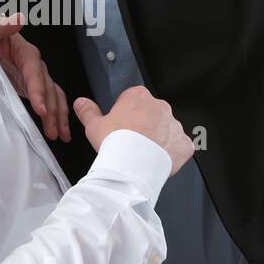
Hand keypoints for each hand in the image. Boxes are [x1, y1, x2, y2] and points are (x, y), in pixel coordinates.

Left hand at [0, 11, 70, 142]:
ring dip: (58, 116)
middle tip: (53, 131)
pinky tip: (58, 130)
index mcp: (26, 52)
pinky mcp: (31, 86)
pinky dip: (55, 115)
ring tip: (61, 136)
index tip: (41, 110)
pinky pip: (48, 100)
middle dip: (52, 111)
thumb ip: (2, 25)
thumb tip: (18, 18)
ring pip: (53, 96)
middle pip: (48, 89)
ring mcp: (35, 77)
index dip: (39, 91)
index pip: (35, 73)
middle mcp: (35, 65)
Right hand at [73, 85, 193, 175]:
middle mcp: (160, 106)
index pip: (131, 99)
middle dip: (143, 125)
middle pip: (150, 113)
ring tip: (143, 153)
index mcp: (138, 97)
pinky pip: (179, 146)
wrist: (132, 166)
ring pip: (166, 129)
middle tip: (130, 141)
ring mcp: (174, 125)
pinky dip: (171, 152)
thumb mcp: (93, 126)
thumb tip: (81, 102)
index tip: (119, 126)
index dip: (124, 113)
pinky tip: (158, 160)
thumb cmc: (114, 143)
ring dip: (157, 138)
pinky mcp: (183, 143)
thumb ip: (87, 111)